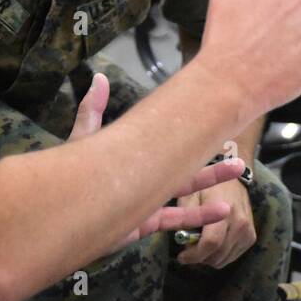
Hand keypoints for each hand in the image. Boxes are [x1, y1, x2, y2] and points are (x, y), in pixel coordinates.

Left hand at [69, 73, 243, 245]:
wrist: (63, 216)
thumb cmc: (74, 177)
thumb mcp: (86, 140)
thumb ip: (92, 111)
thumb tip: (98, 77)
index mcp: (137, 155)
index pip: (166, 140)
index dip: (188, 131)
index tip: (210, 118)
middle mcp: (145, 176)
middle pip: (184, 163)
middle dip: (210, 154)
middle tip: (235, 139)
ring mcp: (148, 200)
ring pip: (188, 189)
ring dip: (213, 181)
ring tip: (238, 170)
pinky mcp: (145, 222)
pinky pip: (178, 220)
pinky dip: (201, 216)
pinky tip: (222, 210)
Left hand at [175, 177, 255, 268]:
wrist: (234, 180)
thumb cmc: (208, 187)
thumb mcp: (191, 194)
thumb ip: (187, 216)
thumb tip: (183, 240)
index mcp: (224, 210)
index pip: (211, 242)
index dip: (194, 255)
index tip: (181, 257)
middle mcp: (240, 223)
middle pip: (218, 255)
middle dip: (199, 258)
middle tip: (189, 251)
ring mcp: (248, 231)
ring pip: (224, 260)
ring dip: (209, 258)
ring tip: (201, 246)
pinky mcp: (251, 237)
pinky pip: (232, 257)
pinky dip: (220, 255)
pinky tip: (214, 244)